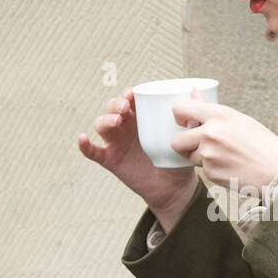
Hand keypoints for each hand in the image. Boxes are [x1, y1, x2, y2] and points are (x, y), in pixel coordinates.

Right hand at [78, 87, 195, 212]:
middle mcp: (127, 128)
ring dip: (105, 120)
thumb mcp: (188, 136)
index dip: (127, 94)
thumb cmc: (179, 159)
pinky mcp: (111, 160)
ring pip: (101, 126)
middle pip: (112, 109)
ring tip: (116, 121)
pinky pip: (93, 152)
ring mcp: (117, 143)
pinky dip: (85, 145)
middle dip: (115, 104)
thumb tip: (194, 89)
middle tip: (126, 107)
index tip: (132, 94)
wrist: (175, 188)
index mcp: (142, 118)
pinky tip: (82, 138)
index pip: (129, 100)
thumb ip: (192, 114)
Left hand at [170, 88, 277, 193]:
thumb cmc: (262, 143)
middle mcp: (210, 134)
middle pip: (176, 140)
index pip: (180, 108)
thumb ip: (210, 108)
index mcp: (219, 115)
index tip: (183, 120)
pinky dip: (213, 169)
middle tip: (196, 143)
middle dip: (183, 143)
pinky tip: (231, 166)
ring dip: (201, 157)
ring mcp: (209, 156)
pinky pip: (203, 170)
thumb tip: (193, 92)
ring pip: (190, 157)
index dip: (178, 115)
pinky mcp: (212, 174)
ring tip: (225, 155)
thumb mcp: (238, 119)